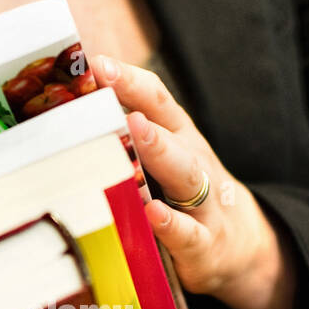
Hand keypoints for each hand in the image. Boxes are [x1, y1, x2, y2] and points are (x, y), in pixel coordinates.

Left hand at [91, 55, 298, 308]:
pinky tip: (152, 213)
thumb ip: (128, 140)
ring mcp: (204, 203)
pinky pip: (188, 232)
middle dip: (140, 108)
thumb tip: (66, 115)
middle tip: (111, 89)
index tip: (96, 63)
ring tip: (135, 130)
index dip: (129, 79)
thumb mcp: (167, 162)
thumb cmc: (187, 197)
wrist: (242, 246)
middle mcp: (194, 162)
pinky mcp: (205, 244)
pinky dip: (171, 223)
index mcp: (180, 138)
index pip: (157, 100)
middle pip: (170, 132)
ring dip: (160, 151)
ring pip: (185, 175)